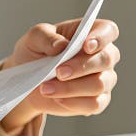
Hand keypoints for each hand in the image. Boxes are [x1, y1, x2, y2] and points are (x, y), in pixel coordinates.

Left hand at [0, 19, 119, 131]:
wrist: (28, 81)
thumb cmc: (36, 53)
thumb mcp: (34, 38)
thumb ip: (46, 37)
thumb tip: (61, 45)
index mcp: (92, 33)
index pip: (108, 30)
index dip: (101, 37)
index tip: (86, 45)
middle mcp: (103, 56)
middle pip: (105, 59)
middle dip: (81, 67)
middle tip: (58, 72)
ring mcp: (104, 79)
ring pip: (99, 84)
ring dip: (71, 87)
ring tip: (46, 88)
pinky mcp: (97, 100)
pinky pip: (94, 104)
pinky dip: (74, 102)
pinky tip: (57, 99)